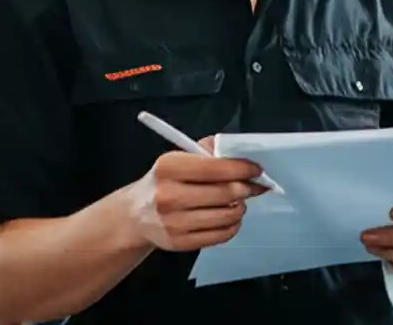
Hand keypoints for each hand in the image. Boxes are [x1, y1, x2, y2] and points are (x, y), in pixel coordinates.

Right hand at [126, 136, 268, 251]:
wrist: (135, 215)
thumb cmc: (163, 182)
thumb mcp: (176, 159)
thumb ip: (205, 151)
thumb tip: (237, 150)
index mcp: (168, 168)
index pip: (215, 168)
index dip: (242, 168)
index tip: (257, 169)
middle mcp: (169, 195)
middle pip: (225, 193)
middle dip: (246, 188)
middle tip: (253, 186)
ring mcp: (174, 222)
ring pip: (226, 216)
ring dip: (240, 208)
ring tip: (238, 202)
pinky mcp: (180, 243)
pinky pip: (220, 235)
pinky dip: (232, 225)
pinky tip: (229, 217)